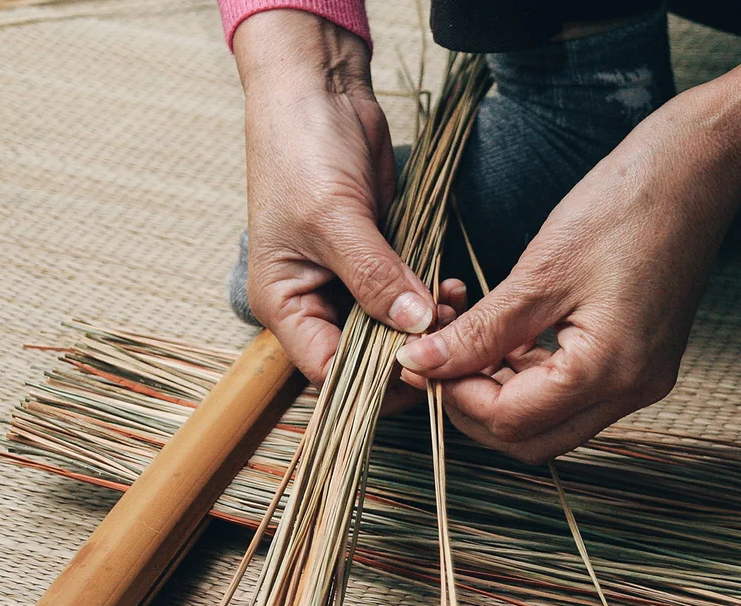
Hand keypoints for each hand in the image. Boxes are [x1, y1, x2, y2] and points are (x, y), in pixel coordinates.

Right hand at [234, 10, 435, 409]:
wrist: (318, 91)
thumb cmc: (301, 149)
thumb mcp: (334, 216)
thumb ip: (375, 276)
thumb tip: (415, 325)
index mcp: (284, 304)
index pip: (329, 371)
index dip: (374, 379)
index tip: (421, 368)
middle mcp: (314, 301)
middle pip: (365, 358)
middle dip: (409, 354)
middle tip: (451, 340)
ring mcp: (348, 281)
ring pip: (393, 330)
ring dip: (428, 327)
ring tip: (455, 306)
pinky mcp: (379, 259)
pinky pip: (409, 298)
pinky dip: (432, 301)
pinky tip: (452, 289)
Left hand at [395, 60, 740, 461]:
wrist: (697, 173)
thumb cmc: (624, 207)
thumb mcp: (541, 271)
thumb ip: (481, 330)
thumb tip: (423, 362)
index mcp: (610, 371)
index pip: (512, 420)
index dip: (456, 397)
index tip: (420, 358)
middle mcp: (632, 391)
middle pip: (532, 440)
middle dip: (475, 409)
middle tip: (437, 360)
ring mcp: (641, 382)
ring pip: (552, 424)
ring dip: (501, 397)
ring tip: (466, 345)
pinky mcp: (641, 364)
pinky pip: (574, 396)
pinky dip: (532, 381)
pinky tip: (506, 342)